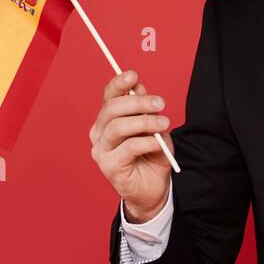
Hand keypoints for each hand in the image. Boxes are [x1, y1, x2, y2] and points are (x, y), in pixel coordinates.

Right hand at [89, 69, 173, 222]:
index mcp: (108, 119)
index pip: (108, 96)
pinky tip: (159, 144)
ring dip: (145, 122)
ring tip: (164, 123)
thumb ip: (145, 109)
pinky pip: (128, 147)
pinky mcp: (109, 166)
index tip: (133, 75)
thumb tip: (139, 87)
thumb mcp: (155, 127)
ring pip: (118, 126)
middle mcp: (99, 133)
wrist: (154, 188)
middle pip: (112, 109)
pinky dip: (147, 142)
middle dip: (138, 102)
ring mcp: (101, 150)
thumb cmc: (152, 155)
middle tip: (161, 103)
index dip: (118, 84)